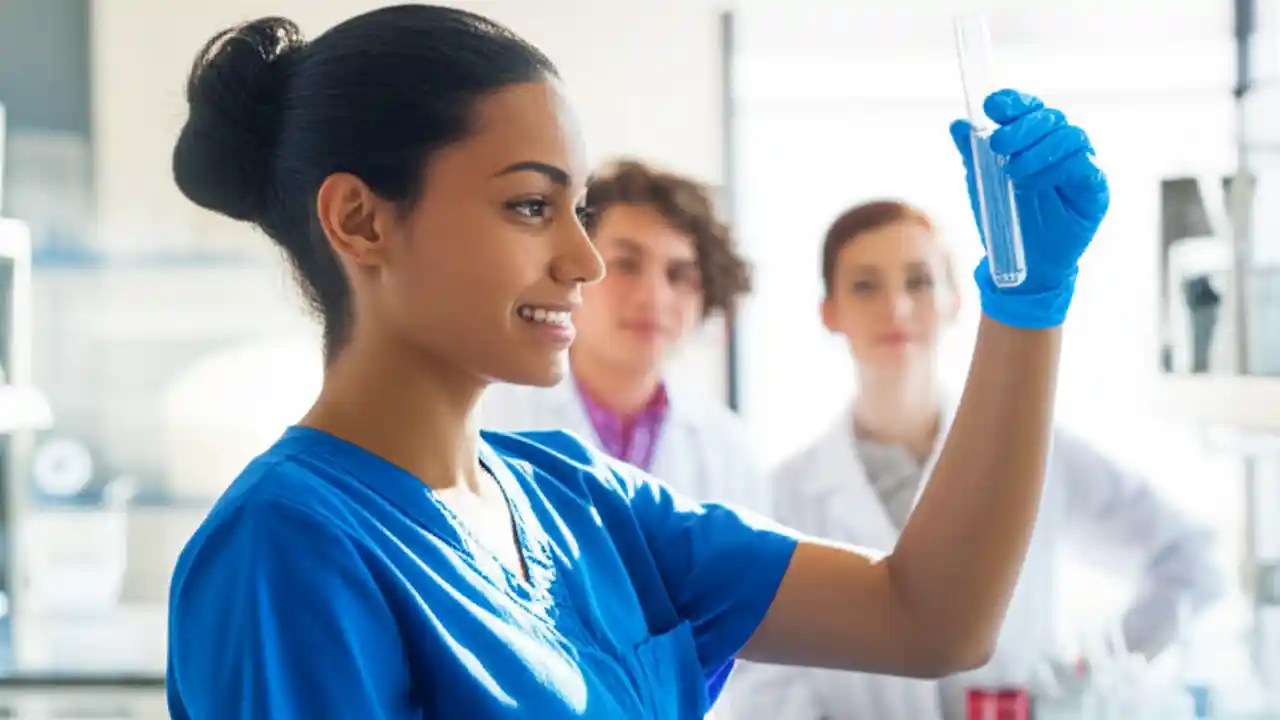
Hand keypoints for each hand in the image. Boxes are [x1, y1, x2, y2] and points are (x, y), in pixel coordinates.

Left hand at [949, 89, 1109, 328]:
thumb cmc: (1005, 219)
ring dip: (1039, 148)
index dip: (1013, 102)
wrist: (1023, 263)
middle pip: (1051, 117)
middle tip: (998, 145)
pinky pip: (1084, 166)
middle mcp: (1059, 147)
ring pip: (1070, 137)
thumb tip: (958, 124)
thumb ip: (973, 154)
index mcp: (1033, 139)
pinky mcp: (1094, 188)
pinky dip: (1058, 168)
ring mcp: (1080, 165)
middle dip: (1022, 126)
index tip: (992, 105)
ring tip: (1013, 172)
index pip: (1029, 108)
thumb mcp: (982, 184)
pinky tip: (1034, 182)